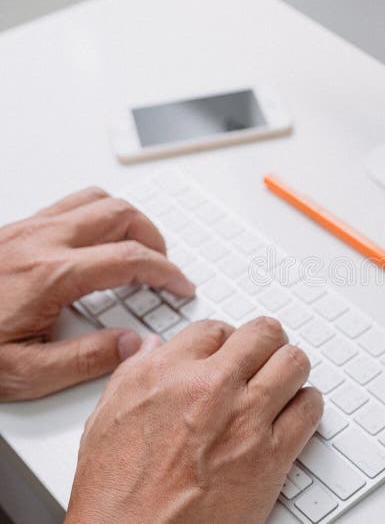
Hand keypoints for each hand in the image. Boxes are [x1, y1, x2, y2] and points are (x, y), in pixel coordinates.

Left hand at [0, 187, 193, 400]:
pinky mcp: (13, 228)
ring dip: (127, 218)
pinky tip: (95, 242)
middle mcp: (41, 241)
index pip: (132, 257)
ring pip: (96, 198)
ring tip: (136, 247)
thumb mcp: (25, 374)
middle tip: (162, 267)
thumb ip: (88, 359)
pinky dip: (97, 215)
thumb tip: (134, 344)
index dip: (168, 271)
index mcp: (52, 274)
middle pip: (122, 213)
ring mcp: (26, 228)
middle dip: (154, 238)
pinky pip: (69, 204)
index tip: (179, 285)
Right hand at [65, 317, 322, 523]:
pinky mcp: (273, 454)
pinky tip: (293, 415)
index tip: (229, 352)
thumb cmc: (116, 494)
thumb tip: (153, 347)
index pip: (214, 330)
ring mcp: (247, 419)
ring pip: (294, 363)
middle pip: (263, 334)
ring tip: (281, 384)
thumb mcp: (106, 418)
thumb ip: (134, 373)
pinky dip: (306, 407)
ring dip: (289, 371)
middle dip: (264, 344)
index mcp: (166, 374)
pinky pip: (310, 408)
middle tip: (263, 358)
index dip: (225, 341)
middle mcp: (210, 388)